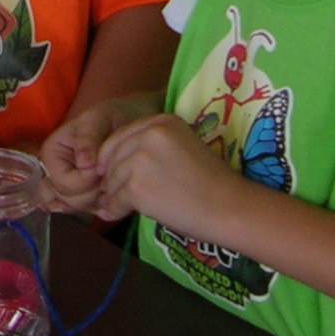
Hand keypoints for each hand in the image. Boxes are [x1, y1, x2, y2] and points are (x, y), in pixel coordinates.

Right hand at [40, 98, 150, 210]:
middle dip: (93, 190)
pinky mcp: (81, 196)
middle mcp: (53, 172)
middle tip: (109, 171)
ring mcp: (66, 186)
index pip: (61, 183)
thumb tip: (83, 163)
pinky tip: (111, 189)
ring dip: (99, 197)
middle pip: (67, 199)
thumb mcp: (98, 119)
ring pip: (78, 208)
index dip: (85, 179)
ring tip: (111, 177)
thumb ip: (89, 138)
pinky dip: (103, 204)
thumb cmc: (111, 118)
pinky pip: (88, 211)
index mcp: (51, 153)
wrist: (128, 123)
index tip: (101, 166)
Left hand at [88, 113, 238, 236]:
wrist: (229, 207)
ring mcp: (141, 159)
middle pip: (113, 155)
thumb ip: (153, 147)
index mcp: (163, 121)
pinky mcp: (137, 186)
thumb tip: (118, 163)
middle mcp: (150, 134)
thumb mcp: (183, 147)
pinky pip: (116, 199)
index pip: (122, 134)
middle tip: (105, 190)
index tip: (107, 169)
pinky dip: (114, 209)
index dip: (112, 154)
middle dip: (109, 175)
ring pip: (112, 178)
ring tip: (110, 204)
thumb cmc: (212, 183)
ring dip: (111, 194)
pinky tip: (113, 214)